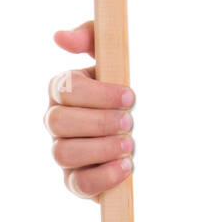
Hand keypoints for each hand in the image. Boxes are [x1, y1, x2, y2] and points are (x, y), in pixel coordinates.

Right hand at [44, 20, 135, 199]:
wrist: (163, 124)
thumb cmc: (137, 85)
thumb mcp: (121, 55)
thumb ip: (93, 37)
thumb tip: (61, 37)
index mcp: (66, 89)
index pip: (64, 89)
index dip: (98, 94)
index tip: (131, 96)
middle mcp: (58, 121)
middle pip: (57, 121)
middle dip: (98, 121)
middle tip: (131, 121)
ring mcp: (65, 152)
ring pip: (63, 153)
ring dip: (100, 148)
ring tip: (131, 144)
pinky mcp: (78, 181)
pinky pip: (77, 184)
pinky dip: (103, 176)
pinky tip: (127, 166)